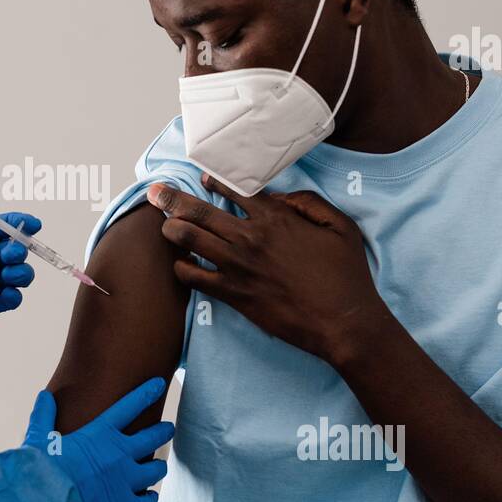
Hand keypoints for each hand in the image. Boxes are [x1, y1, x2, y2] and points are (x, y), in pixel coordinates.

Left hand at [0, 197, 38, 329]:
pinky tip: (6, 292)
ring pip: (21, 275)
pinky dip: (14, 296)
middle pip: (19, 251)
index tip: (33, 224)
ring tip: (7, 272)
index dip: (24, 224)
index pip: (10, 227)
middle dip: (20, 250)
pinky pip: (11, 300)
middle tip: (8, 253)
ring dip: (22, 273)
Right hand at [23, 377, 173, 501]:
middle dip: (164, 430)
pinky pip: (149, 499)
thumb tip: (44, 395)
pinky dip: (149, 497)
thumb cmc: (40, 473)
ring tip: (158, 466)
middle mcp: (120, 454)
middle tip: (168, 428)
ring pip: (157, 469)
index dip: (146, 393)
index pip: (130, 406)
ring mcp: (127, 481)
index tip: (159, 384)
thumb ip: (43, 416)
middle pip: (153, 437)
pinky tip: (147, 496)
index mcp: (100, 434)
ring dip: (157, 467)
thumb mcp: (38, 439)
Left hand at [146, 175, 390, 366]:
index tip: (201, 179)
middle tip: (154, 193)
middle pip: (199, 212)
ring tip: (163, 225)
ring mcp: (238, 267)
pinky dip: (182, 269)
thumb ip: (309, 203)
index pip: (234, 191)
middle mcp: (250, 238)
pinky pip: (194, 278)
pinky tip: (180, 264)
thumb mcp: (340, 226)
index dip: (214, 182)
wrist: (343, 322)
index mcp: (275, 218)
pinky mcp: (233, 294)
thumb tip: (280, 197)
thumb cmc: (346, 275)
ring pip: (190, 240)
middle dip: (172, 199)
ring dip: (172, 229)